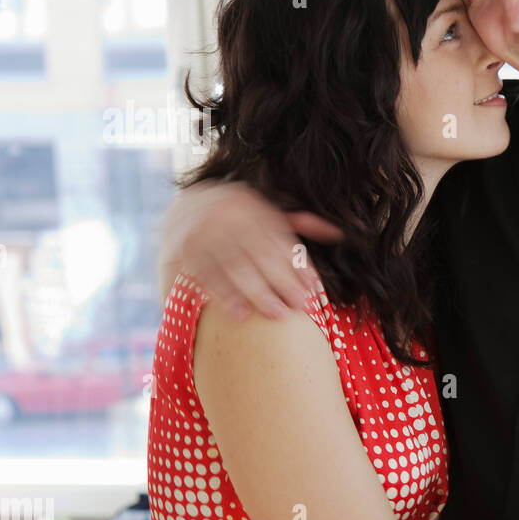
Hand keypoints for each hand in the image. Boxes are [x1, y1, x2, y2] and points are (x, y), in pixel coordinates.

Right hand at [163, 180, 343, 318]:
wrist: (181, 209)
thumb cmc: (234, 216)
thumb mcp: (264, 211)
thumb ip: (298, 223)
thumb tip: (337, 232)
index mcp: (250, 204)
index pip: (279, 238)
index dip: (298, 264)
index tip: (314, 288)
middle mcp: (225, 215)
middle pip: (260, 253)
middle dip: (282, 281)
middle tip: (301, 305)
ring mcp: (202, 232)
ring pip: (234, 266)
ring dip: (257, 292)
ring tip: (277, 314)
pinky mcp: (182, 251)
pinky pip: (206, 276)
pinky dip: (224, 297)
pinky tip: (241, 314)